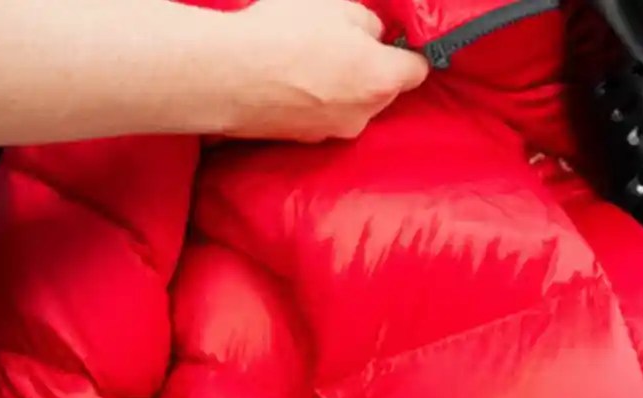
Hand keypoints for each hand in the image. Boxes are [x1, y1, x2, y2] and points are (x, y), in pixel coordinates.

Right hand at [222, 0, 429, 140]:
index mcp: (381, 80)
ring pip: (347, 106)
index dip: (406, 51)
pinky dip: (307, 101)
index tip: (392, 40)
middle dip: (367, 70)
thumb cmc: (287, 32)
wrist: (225, 74)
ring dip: (335, 88)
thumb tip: (372, 37)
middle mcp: (362, 115)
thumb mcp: (339, 6)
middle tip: (337, 43)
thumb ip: (368, 24)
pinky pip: (314, 116)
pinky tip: (283, 80)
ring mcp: (328, 133)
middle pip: (381, 91)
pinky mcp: (297, 140)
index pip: (417, 70)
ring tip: (303, 61)